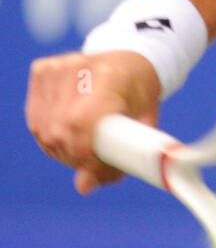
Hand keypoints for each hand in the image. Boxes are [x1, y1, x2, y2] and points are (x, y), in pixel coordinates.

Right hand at [26, 50, 161, 193]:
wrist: (130, 60)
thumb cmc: (141, 94)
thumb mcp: (145, 122)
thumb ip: (122, 156)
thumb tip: (84, 187)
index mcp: (110, 75)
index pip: (81, 122)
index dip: (84, 156)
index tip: (95, 174)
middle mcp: (77, 67)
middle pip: (60, 130)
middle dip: (76, 159)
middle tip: (95, 168)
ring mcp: (55, 68)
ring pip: (45, 130)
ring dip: (62, 152)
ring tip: (85, 152)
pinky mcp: (41, 72)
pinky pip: (37, 120)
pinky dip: (51, 138)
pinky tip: (70, 138)